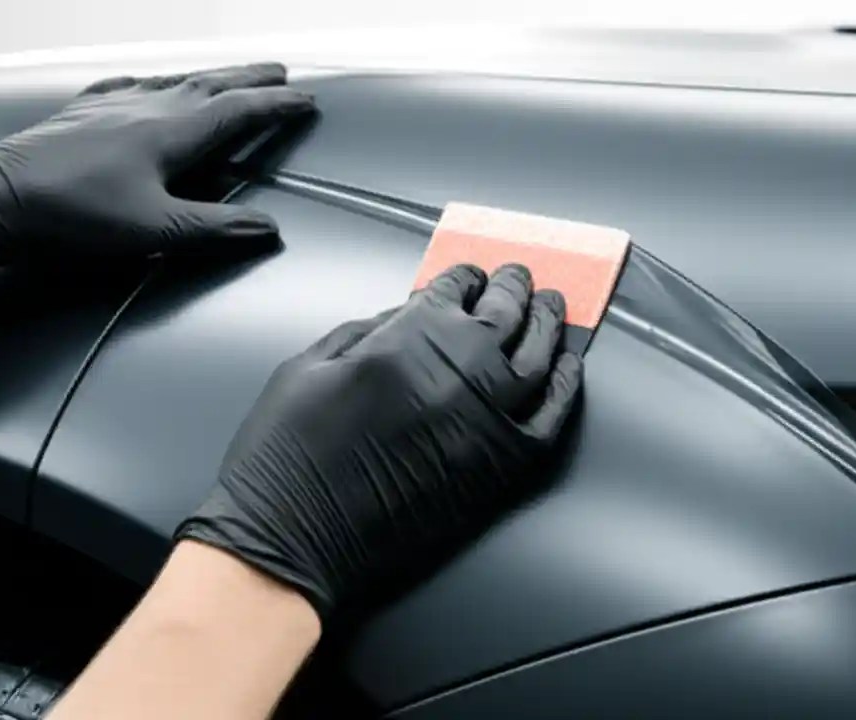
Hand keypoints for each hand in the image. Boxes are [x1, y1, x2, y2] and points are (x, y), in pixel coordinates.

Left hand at [0, 63, 314, 271]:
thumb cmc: (69, 217)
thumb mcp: (154, 231)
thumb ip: (215, 229)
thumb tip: (267, 228)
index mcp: (169, 134)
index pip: (238, 112)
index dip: (276, 106)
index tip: (304, 100)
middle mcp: (143, 110)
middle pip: (209, 84)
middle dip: (249, 79)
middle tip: (278, 74)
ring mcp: (109, 108)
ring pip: (172, 81)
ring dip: (208, 77)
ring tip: (228, 76)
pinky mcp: (79, 116)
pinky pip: (127, 87)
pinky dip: (152, 83)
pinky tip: (147, 85)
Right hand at [176, 264, 583, 620]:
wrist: (292, 537)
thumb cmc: (288, 455)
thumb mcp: (310, 365)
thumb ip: (368, 330)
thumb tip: (409, 314)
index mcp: (411, 337)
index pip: (455, 288)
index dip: (465, 277)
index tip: (469, 276)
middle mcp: (461, 370)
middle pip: (506, 312)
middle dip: (514, 288)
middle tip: (520, 277)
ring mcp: (490, 418)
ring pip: (541, 356)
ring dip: (549, 324)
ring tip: (552, 306)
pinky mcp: (503, 467)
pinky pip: (551, 417)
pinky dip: (565, 387)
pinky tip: (567, 368)